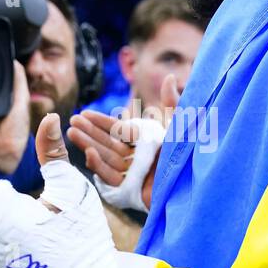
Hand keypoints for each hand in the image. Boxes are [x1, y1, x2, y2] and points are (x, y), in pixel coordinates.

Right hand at [69, 73, 179, 210]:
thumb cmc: (190, 156)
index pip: (119, 130)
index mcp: (146, 142)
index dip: (102, 122)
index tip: (85, 113)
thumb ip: (172, 103)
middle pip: (108, 142)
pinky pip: (111, 176)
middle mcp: (136, 157)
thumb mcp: (181, 127)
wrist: (195, 184)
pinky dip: (99, 165)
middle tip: (72, 121)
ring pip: (106, 156)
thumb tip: (170, 77)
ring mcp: (131, 173)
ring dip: (88, 144)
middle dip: (89, 132)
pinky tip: (89, 153)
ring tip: (72, 132)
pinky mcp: (128, 190)